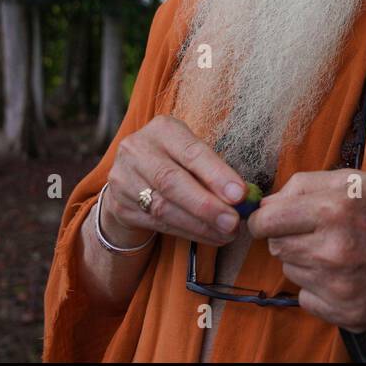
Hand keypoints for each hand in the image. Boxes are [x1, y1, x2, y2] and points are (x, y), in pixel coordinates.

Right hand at [100, 114, 246, 248]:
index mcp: (163, 129)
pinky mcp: (120, 206)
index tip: (240, 195)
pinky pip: (157, 223)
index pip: (192, 152)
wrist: (134, 177)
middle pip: (172, 181)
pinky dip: (187, 233)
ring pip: (164, 207)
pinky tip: (209, 237)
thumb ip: (213, 170)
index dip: (216, 174)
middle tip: (233, 222)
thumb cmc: (177, 161)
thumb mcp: (192, 153)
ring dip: (199, 225)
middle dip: (206, 205)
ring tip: (226, 233)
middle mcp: (137, 149)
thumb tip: (244, 198)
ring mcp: (124, 178)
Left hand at [247, 169, 365, 329]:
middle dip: (290, 237)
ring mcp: (340, 285)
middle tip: (318, 232)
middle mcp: (334, 249)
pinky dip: (318, 287)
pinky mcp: (347, 311)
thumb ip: (304, 185)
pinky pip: (306, 298)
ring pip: (292, 272)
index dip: (263, 220)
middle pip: (277, 247)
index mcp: (334, 209)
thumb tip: (266, 204)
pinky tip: (343, 274)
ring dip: (306, 261)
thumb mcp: (354, 179)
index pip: (267, 222)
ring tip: (338, 251)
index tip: (271, 221)